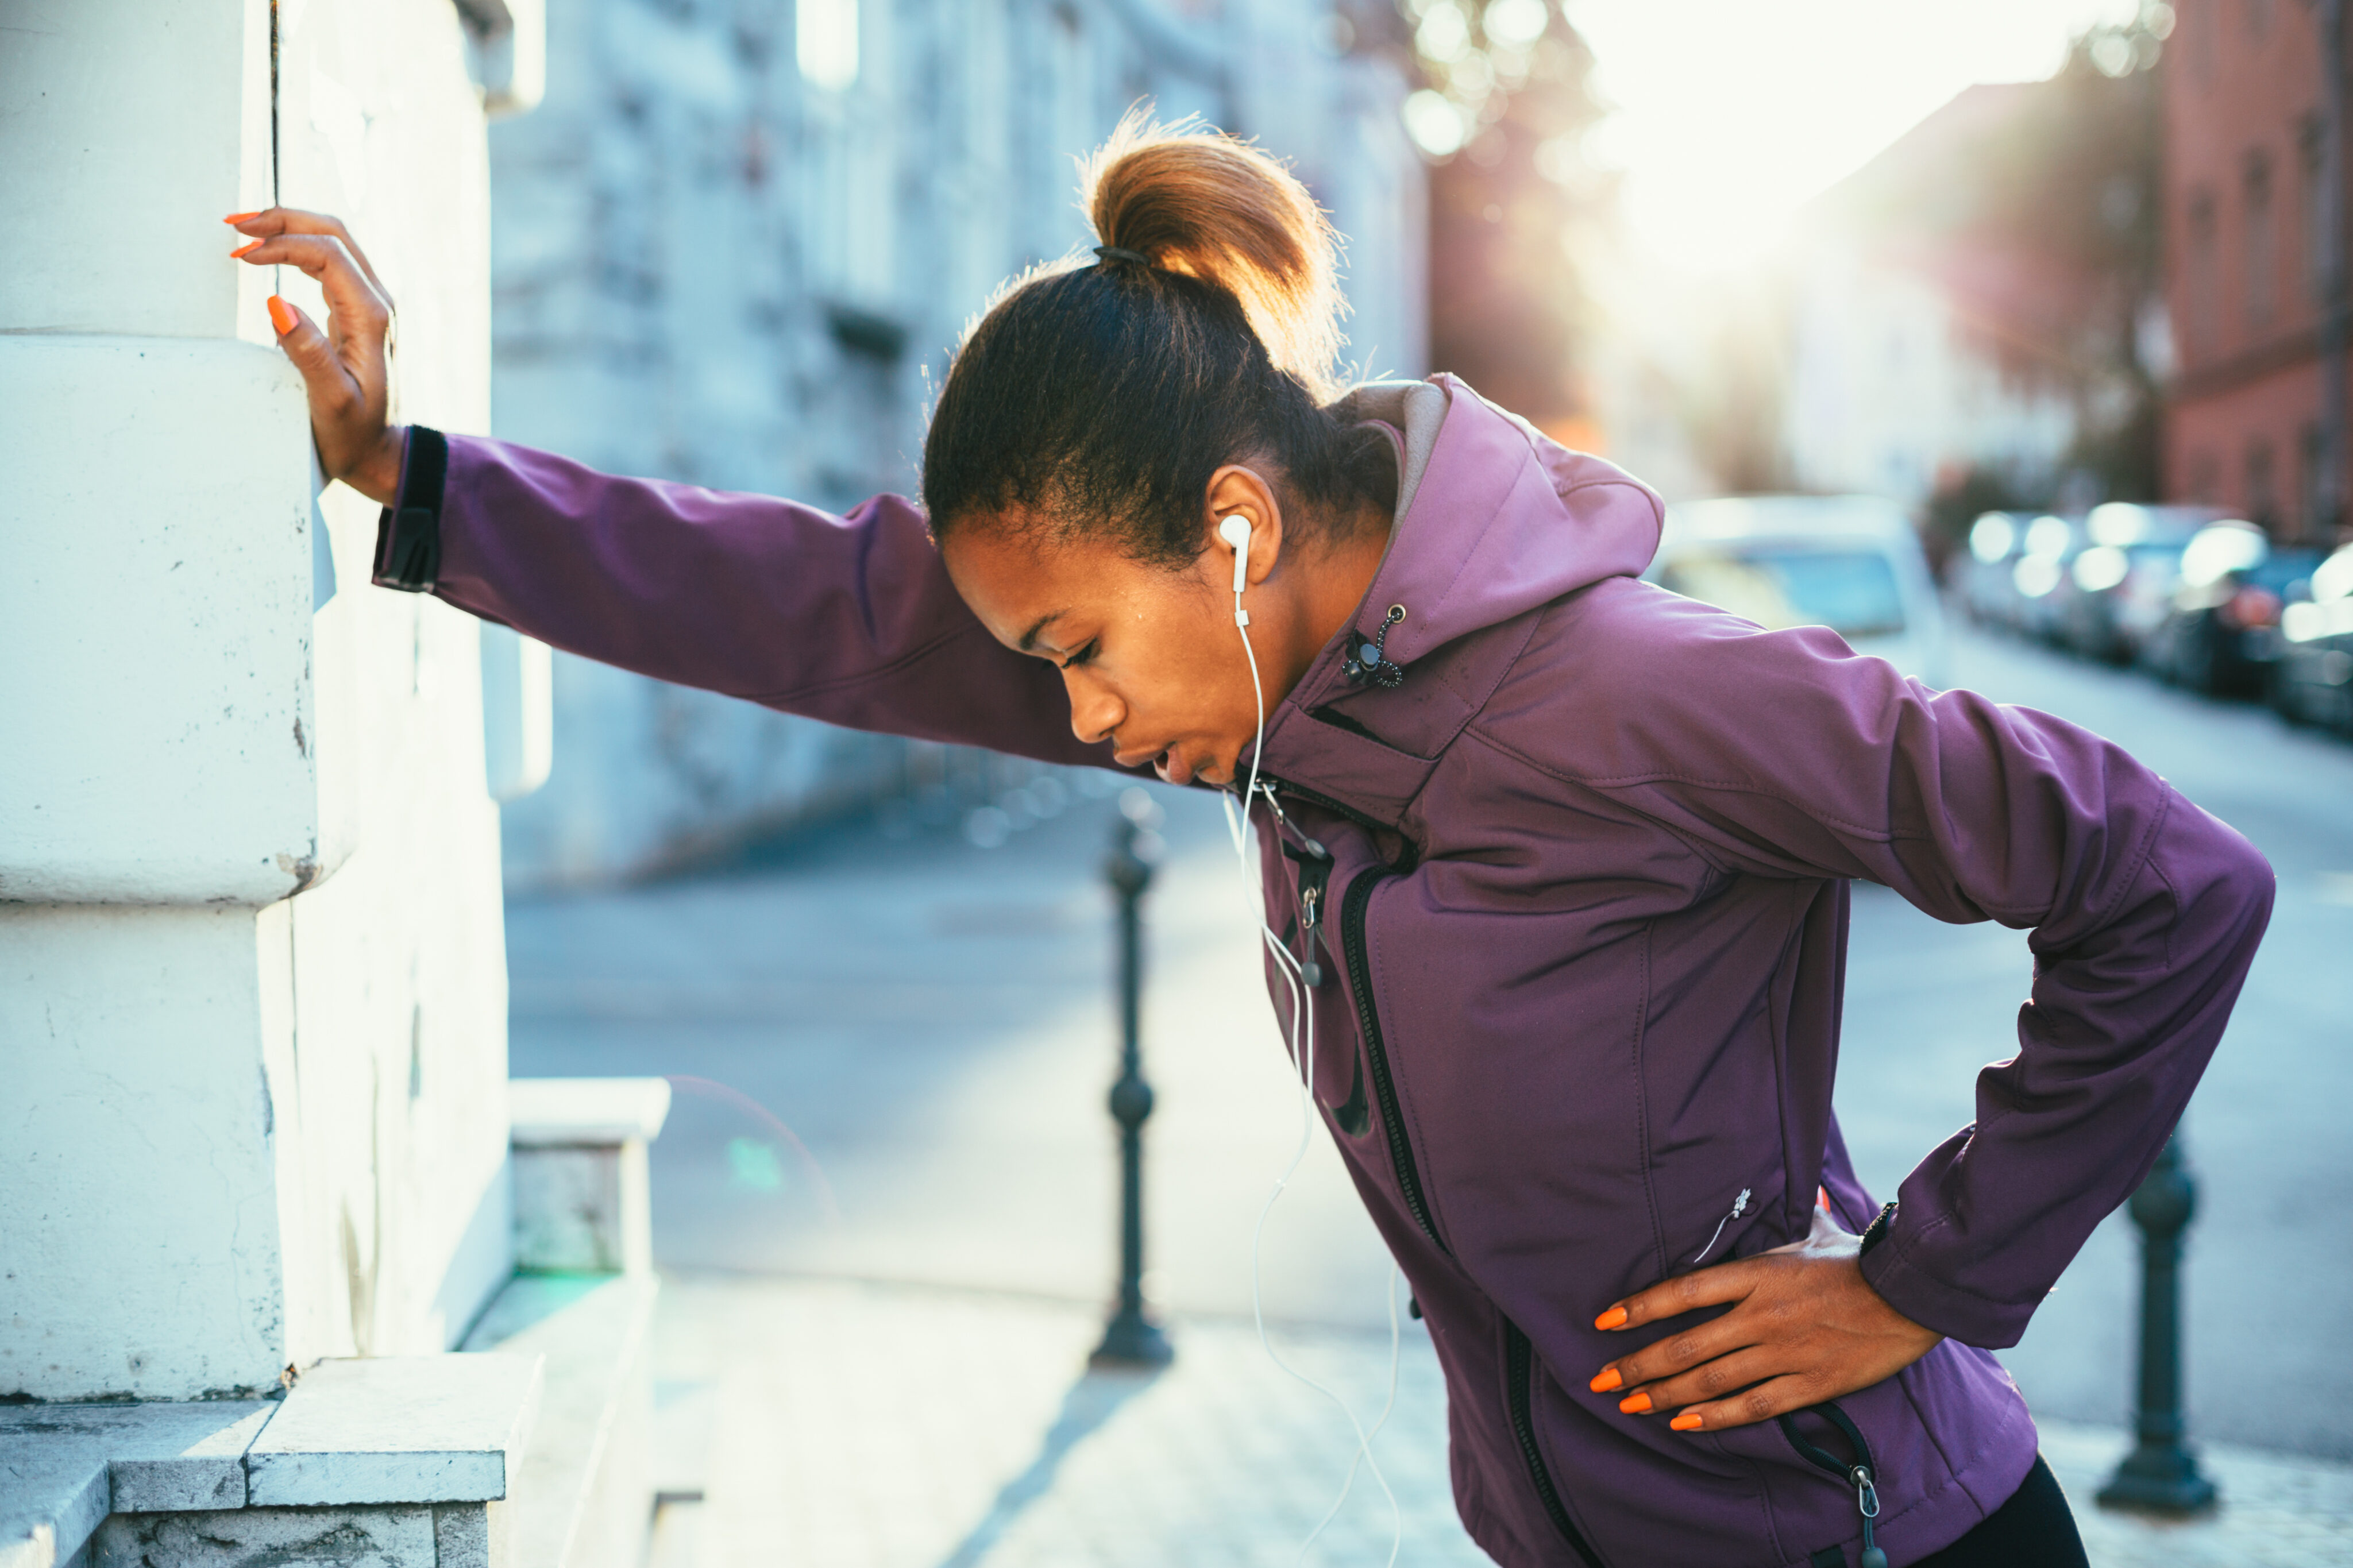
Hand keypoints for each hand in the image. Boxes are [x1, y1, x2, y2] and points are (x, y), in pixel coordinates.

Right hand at [227, 208, 404, 502]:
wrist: (381, 452)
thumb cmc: (355, 434)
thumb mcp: (332, 401)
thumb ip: (308, 353)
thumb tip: (277, 304)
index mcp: (371, 318)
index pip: (328, 255)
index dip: (283, 245)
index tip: (242, 256)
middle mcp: (376, 303)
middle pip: (333, 235)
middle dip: (284, 220)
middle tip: (235, 223)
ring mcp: (369, 305)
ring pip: (333, 243)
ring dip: (289, 228)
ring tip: (243, 230)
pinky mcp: (356, 312)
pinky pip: (328, 263)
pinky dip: (295, 249)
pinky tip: (265, 252)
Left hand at [1587, 1204, 1941, 1432]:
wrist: (1913, 1296)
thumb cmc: (1858, 1260)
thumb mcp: (1815, 1229)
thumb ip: (1790, 1211)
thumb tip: (1797, 1179)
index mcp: (1757, 1273)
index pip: (1683, 1291)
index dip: (1640, 1308)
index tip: (1604, 1322)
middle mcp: (1762, 1315)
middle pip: (1686, 1344)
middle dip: (1637, 1366)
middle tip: (1600, 1380)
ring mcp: (1784, 1353)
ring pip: (1711, 1380)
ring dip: (1665, 1395)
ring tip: (1629, 1405)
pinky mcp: (1810, 1384)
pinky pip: (1753, 1405)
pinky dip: (1715, 1418)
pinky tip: (1684, 1424)